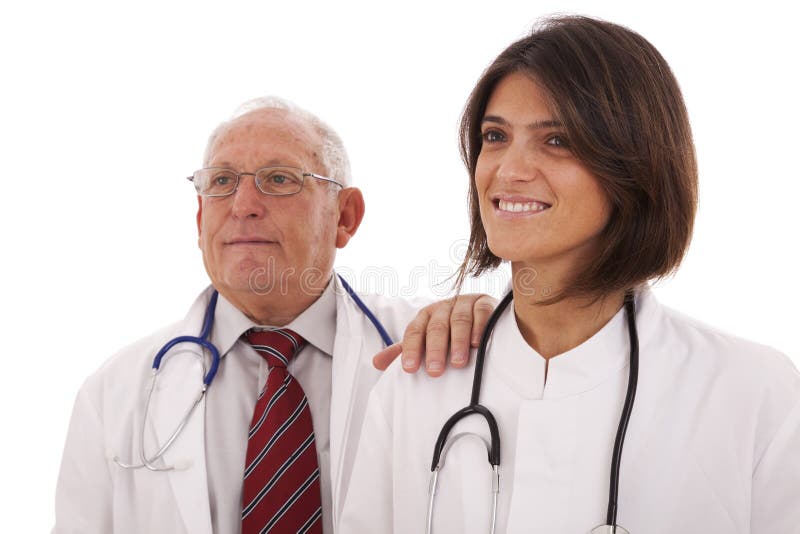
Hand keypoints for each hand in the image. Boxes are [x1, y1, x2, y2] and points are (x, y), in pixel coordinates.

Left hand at [372, 294, 497, 376]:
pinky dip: (479, 327)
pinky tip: (478, 343)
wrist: (479, 311)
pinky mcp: (485, 303)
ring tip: (458, 362)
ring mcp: (464, 303)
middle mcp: (442, 308)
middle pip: (436, 327)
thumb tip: (376, 363)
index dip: (411, 349)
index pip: (414, 332)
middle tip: (435, 371)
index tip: (410, 369)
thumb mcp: (425, 339)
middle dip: (434, 350)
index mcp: (425, 316)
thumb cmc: (449, 331)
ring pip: (459, 320)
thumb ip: (404, 350)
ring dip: (458, 342)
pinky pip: (482, 313)